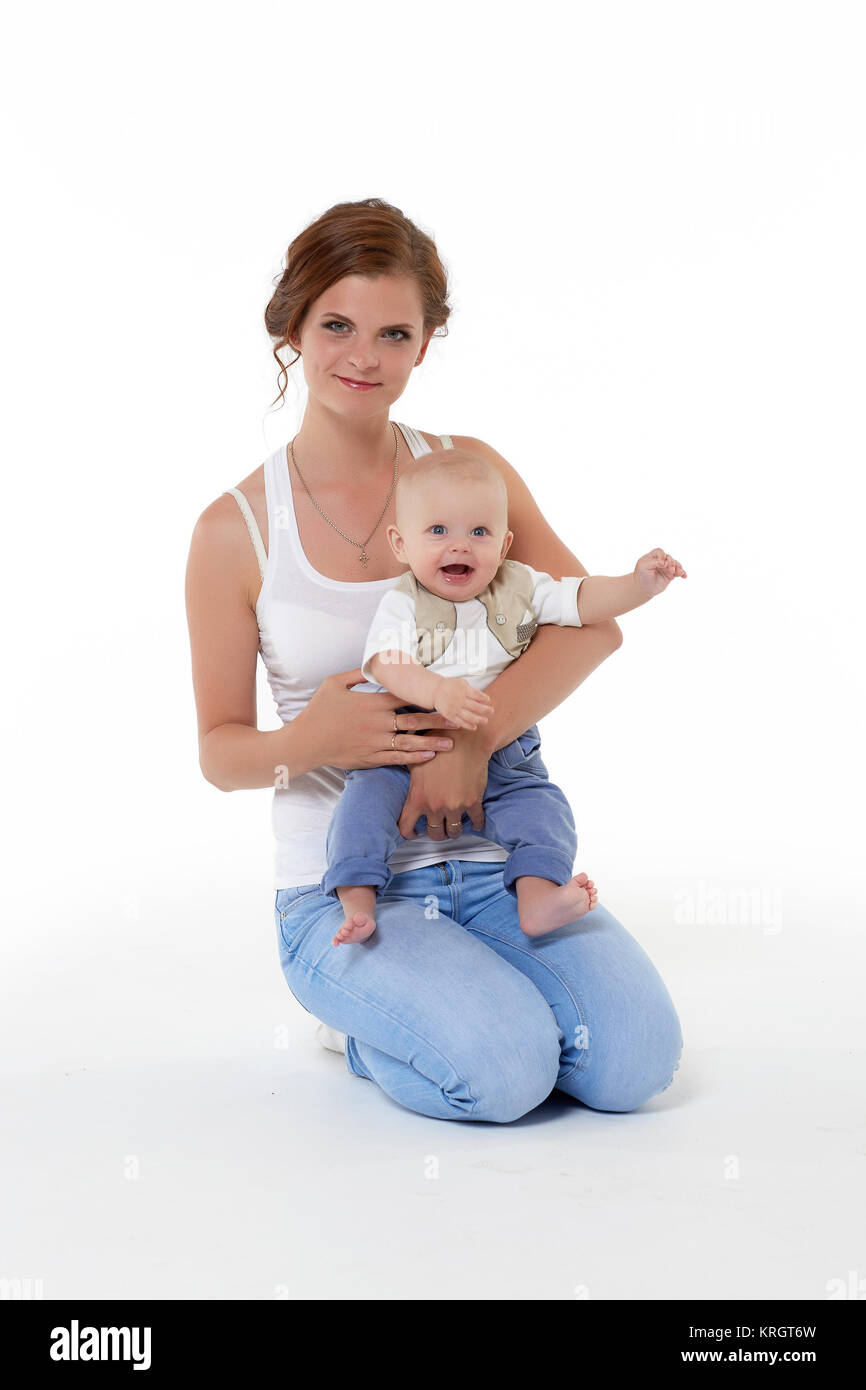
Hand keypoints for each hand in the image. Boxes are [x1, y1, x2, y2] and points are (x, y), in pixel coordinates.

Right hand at [296, 667, 459, 770]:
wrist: (305, 742)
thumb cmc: (318, 711)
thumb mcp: (333, 684)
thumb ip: (356, 674)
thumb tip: (374, 665)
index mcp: (372, 703)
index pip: (405, 697)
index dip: (427, 697)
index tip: (445, 697)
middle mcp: (378, 723)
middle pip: (415, 720)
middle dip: (439, 720)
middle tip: (460, 721)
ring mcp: (376, 742)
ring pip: (411, 742)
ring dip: (432, 742)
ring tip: (451, 743)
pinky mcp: (371, 758)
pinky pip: (398, 758)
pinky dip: (415, 758)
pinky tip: (429, 757)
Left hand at [397, 727, 490, 839]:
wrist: (464, 740)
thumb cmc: (438, 746)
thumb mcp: (415, 760)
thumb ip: (409, 777)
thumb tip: (399, 774)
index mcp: (418, 798)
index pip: (406, 827)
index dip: (409, 834)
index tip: (415, 834)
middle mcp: (435, 806)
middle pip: (435, 834)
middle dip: (437, 834)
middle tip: (439, 829)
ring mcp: (455, 806)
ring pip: (454, 831)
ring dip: (454, 831)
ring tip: (455, 827)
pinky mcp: (473, 802)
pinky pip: (477, 821)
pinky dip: (477, 824)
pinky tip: (476, 822)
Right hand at [432, 675, 493, 730]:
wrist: (436, 691)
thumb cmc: (450, 686)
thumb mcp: (462, 683)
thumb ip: (472, 690)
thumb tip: (483, 699)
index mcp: (463, 690)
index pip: (477, 695)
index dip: (484, 698)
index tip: (488, 701)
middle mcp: (459, 699)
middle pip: (475, 706)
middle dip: (485, 710)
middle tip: (491, 711)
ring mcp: (454, 708)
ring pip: (469, 716)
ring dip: (479, 719)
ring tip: (485, 721)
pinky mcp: (450, 715)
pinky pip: (460, 722)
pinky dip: (468, 725)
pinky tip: (474, 727)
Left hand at [634, 548, 686, 598]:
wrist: (644, 589)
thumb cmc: (641, 576)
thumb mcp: (643, 567)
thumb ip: (653, 562)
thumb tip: (664, 562)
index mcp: (653, 556)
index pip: (660, 552)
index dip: (662, 556)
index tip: (660, 564)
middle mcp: (661, 560)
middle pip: (669, 557)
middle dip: (671, 563)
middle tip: (670, 570)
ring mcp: (667, 567)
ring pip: (675, 564)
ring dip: (678, 567)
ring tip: (679, 573)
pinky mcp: (671, 574)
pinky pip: (679, 572)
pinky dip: (682, 573)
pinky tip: (684, 576)